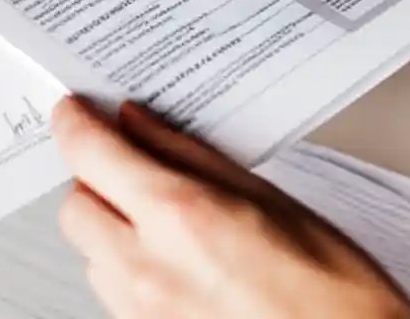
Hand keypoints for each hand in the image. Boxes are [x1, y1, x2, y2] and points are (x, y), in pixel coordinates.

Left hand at [52, 96, 409, 318]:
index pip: (90, 154)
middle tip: (129, 162)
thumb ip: (190, 157)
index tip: (75, 110)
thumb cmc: (334, 294)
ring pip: (89, 253)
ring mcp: (142, 312)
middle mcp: (148, 269)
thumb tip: (140, 126)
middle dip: (94, 179)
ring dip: (109, 227)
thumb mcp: (270, 199)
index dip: (75, 123)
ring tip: (161, 217)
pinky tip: (170, 259)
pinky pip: (111, 291)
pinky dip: (125, 266)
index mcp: (181, 218)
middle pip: (75, 206)